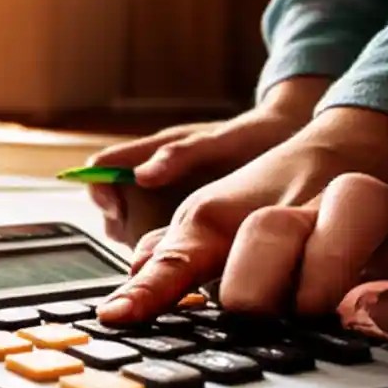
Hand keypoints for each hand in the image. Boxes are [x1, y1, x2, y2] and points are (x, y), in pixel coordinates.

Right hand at [84, 78, 328, 245]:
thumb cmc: (249, 136)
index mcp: (150, 152)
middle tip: (148, 237)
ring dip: (143, 239)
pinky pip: (160, 237)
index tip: (119, 209)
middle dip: (122, 224)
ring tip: (174, 246)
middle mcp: (151, 177)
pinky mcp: (183, 218)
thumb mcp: (218, 141)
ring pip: (133, 225)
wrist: (286, 141)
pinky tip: (191, 252)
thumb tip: (141, 175)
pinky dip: (167, 246)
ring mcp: (166, 198)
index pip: (101, 170)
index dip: (101, 190)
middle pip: (112, 207)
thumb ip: (179, 154)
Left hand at [96, 105, 387, 323]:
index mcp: (230, 210)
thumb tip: (132, 274)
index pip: (182, 249)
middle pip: (264, 235)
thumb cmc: (275, 194)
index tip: (117, 317)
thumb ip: (174, 249)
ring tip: (309, 309)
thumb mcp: (219, 215)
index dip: (149, 287)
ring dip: (321, 281)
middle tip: (250, 312)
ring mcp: (353, 213)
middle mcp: (291, 205)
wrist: (362, 141)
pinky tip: (373, 312)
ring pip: (341, 227)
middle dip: (252, 288)